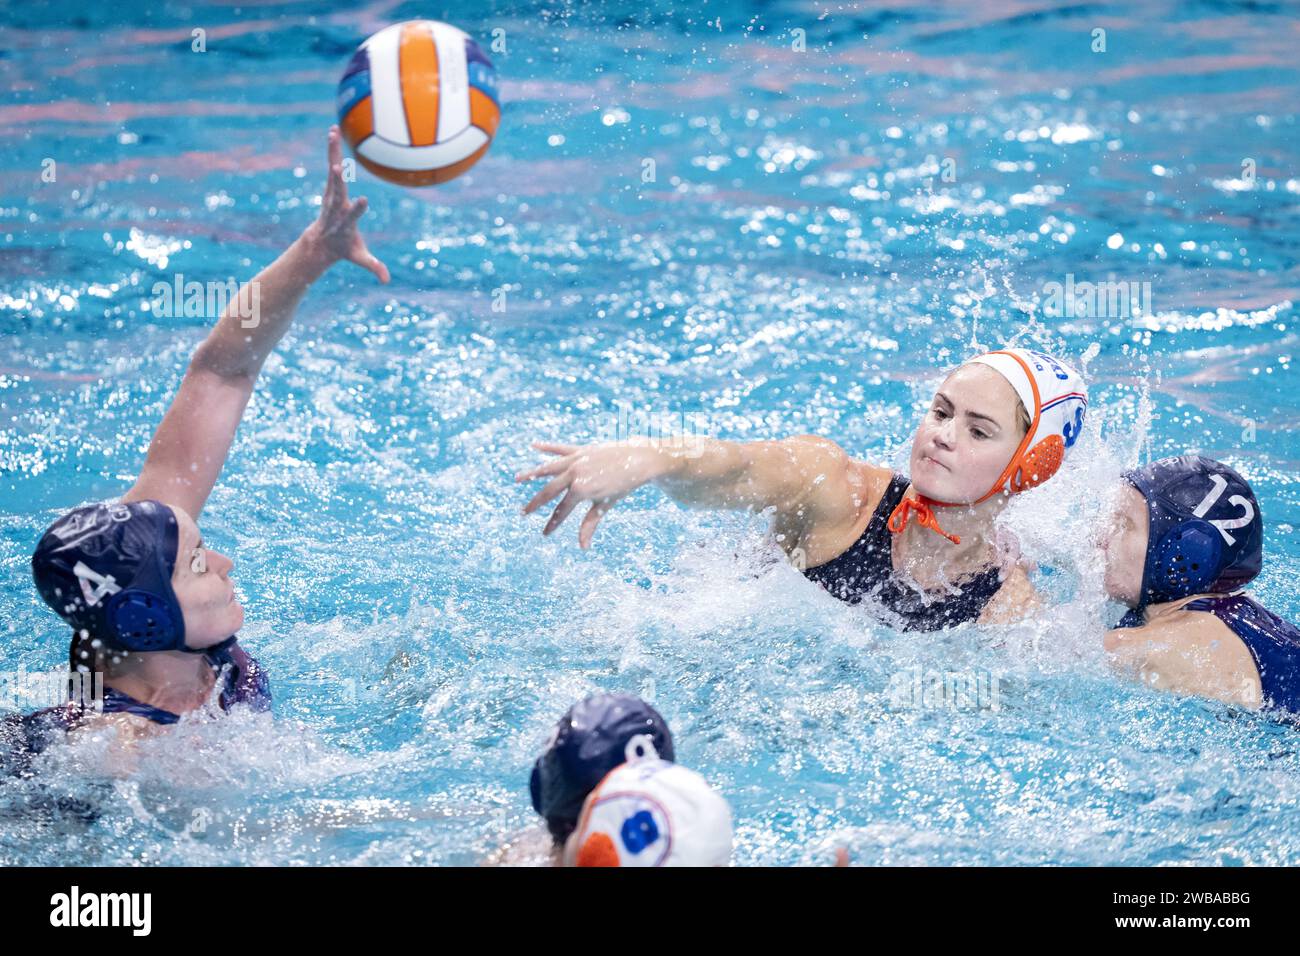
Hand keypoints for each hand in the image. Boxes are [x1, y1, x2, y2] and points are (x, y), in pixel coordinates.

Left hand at [302, 125, 389, 282]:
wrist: (320, 242)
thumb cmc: (344, 248)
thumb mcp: (358, 258)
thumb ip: (372, 266)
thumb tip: (386, 281)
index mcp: (345, 222)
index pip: (352, 215)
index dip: (357, 209)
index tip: (363, 200)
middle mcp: (336, 206)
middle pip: (336, 191)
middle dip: (337, 180)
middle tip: (336, 167)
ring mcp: (331, 195)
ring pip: (332, 172)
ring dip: (332, 153)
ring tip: (333, 133)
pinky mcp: (330, 185)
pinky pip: (332, 164)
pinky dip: (333, 149)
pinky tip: (333, 131)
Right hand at [516, 441, 670, 547]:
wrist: (640, 459)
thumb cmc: (624, 485)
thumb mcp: (605, 506)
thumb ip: (590, 524)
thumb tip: (583, 547)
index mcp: (580, 489)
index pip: (561, 511)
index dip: (553, 524)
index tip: (545, 534)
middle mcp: (574, 473)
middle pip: (549, 491)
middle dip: (535, 503)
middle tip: (523, 513)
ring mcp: (576, 459)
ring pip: (549, 468)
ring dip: (532, 473)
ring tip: (517, 478)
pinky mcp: (581, 449)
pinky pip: (560, 449)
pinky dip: (547, 447)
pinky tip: (534, 445)